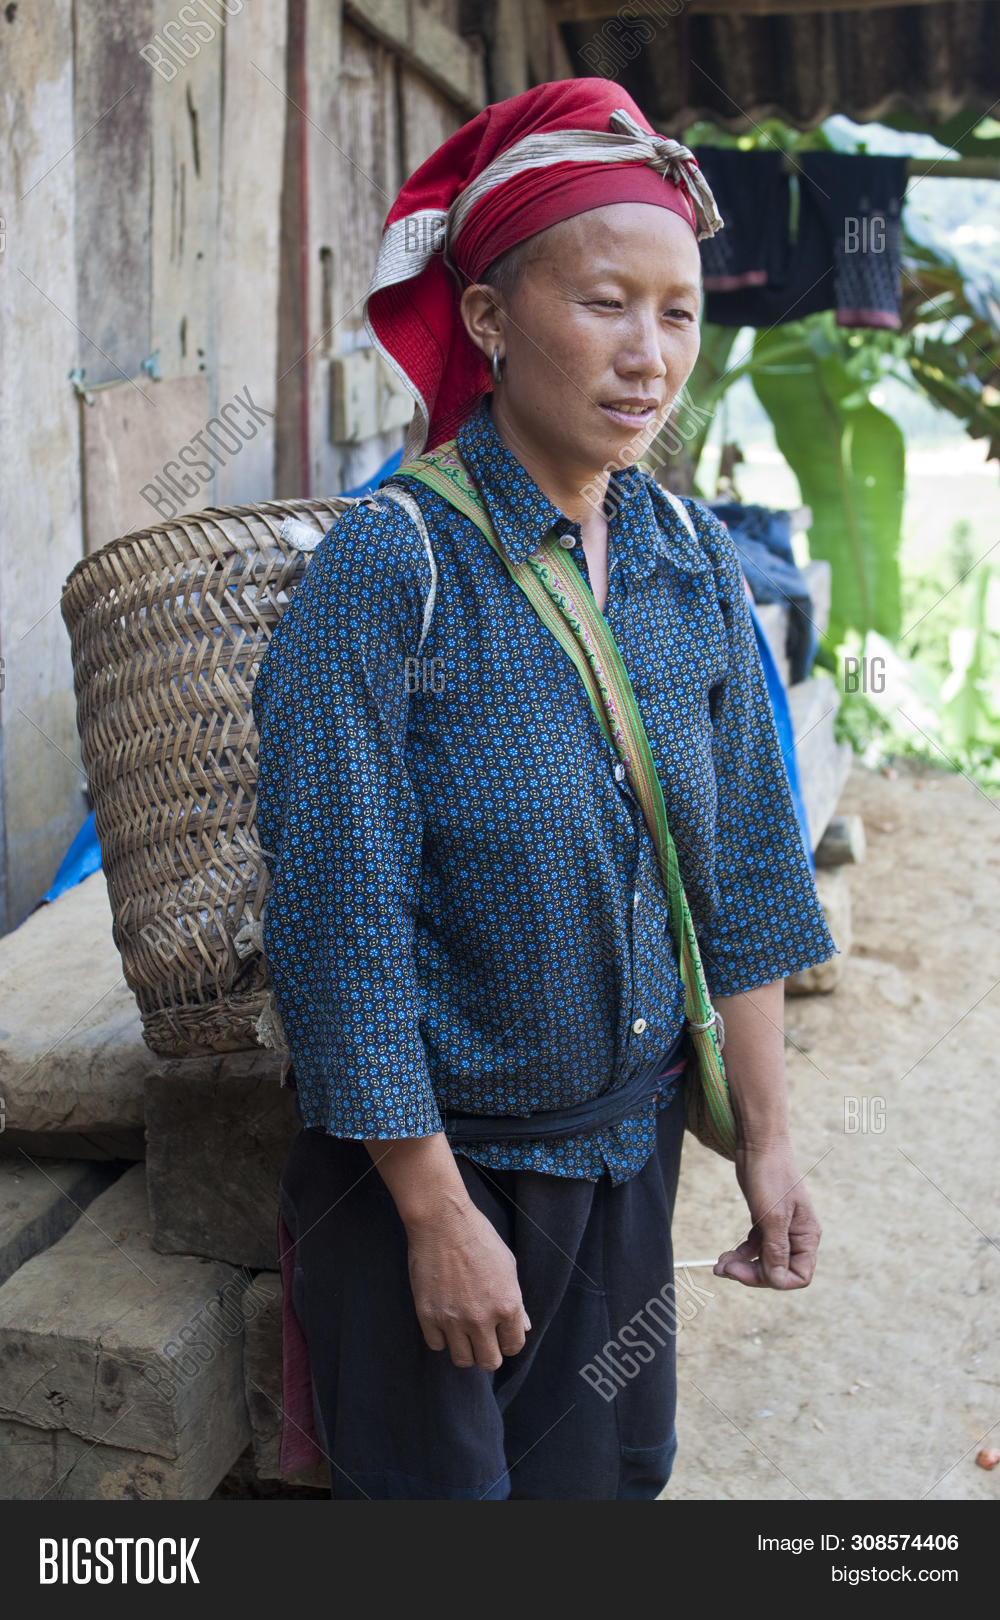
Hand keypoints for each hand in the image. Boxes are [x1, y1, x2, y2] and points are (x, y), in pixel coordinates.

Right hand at [405, 1201, 530, 1370]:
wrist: (442, 1222)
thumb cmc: (479, 1238)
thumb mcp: (508, 1266)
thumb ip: (517, 1302)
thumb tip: (523, 1327)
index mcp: (508, 1305)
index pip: (514, 1347)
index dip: (508, 1342)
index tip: (501, 1334)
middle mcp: (482, 1318)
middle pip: (489, 1362)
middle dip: (488, 1352)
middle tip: (482, 1338)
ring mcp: (453, 1319)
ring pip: (462, 1360)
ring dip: (465, 1349)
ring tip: (462, 1332)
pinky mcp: (428, 1315)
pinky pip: (437, 1345)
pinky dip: (441, 1337)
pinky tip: (444, 1320)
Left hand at [714, 1141, 820, 1288]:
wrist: (758, 1145)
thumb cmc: (771, 1176)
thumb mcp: (772, 1216)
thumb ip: (776, 1250)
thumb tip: (776, 1280)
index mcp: (807, 1237)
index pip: (799, 1275)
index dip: (775, 1280)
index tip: (749, 1272)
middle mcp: (796, 1236)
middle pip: (777, 1271)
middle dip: (751, 1274)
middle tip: (725, 1268)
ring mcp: (779, 1230)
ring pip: (763, 1261)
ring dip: (742, 1266)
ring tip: (720, 1265)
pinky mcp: (764, 1221)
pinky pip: (754, 1249)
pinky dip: (740, 1255)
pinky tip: (726, 1256)